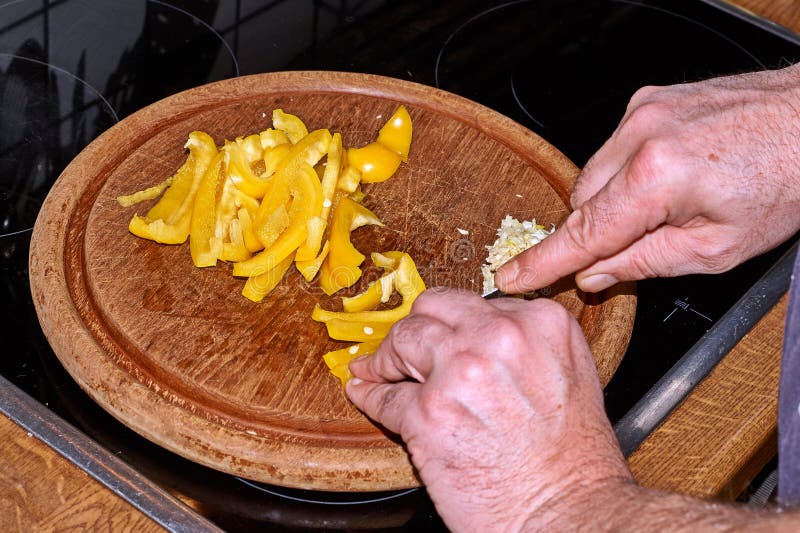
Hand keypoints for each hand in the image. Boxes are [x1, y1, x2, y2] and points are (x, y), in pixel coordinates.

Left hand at [346, 289, 631, 531]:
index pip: (476, 304)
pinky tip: (365, 389)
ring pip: (402, 340)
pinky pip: (384, 396)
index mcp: (541, 323)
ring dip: (386, 356)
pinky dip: (370, 394)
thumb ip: (527, 346)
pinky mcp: (427, 414)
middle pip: (433, 310)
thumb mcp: (570, 376)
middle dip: (417, 328)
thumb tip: (479, 336)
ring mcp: (458, 373)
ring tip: (376, 367)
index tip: (442, 335)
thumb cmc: (576, 461)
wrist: (569, 514)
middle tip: (405, 347)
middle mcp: (499, 337)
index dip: (455, 323)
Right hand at [497, 64, 799, 293]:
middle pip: (583, 203)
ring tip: (667, 207)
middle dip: (597, 232)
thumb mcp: (718, 248)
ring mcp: (642, 113)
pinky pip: (613, 151)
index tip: (511, 275)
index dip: (543, 262)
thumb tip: (595, 276)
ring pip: (594, 176)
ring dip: (613, 202)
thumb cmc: (785, 179)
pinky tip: (667, 180)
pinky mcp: (648, 102)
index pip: (582, 232)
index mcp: (656, 177)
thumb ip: (645, 264)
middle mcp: (640, 136)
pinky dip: (626, 174)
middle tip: (634, 248)